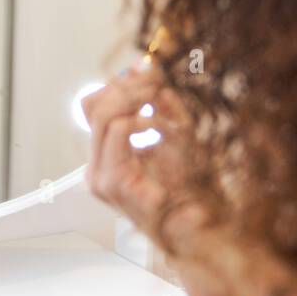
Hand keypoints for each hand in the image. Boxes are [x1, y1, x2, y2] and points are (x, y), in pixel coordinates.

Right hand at [83, 64, 206, 256]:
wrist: (203, 228)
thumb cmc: (194, 188)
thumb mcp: (175, 132)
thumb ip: (158, 103)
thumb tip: (145, 68)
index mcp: (107, 158)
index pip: (94, 107)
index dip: (119, 83)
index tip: (148, 70)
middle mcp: (97, 167)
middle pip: (93, 105)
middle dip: (126, 85)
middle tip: (155, 79)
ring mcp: (100, 177)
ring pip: (101, 114)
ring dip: (134, 98)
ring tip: (158, 99)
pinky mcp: (112, 182)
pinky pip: (117, 131)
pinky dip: (141, 120)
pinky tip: (159, 125)